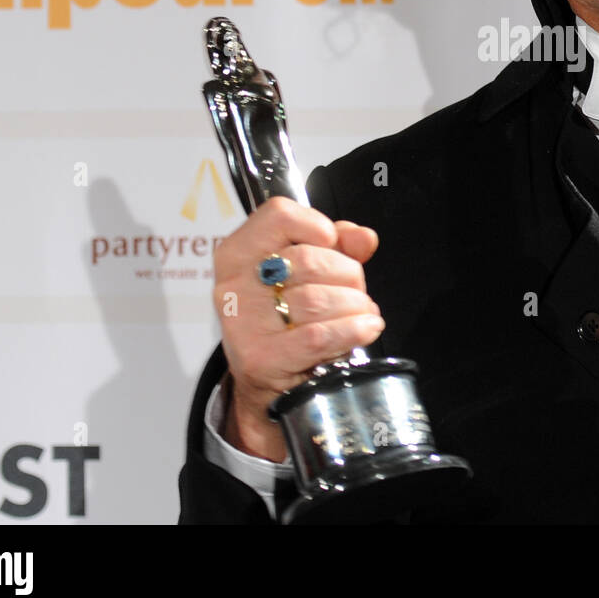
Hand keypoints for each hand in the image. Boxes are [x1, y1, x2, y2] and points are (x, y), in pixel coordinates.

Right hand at [212, 197, 384, 461]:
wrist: (269, 382)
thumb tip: (363, 238)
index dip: (317, 224)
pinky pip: (318, 335)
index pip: (279, 215)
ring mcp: (243, 324)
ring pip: (318, 299)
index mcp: (237, 254)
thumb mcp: (308, 272)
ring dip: (355, 306)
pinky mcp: (260, 359)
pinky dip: (352, 330)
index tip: (331, 242)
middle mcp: (233, 286)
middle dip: (348, 274)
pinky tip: (365, 328)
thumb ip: (338, 245)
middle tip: (355, 290)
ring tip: (362, 313)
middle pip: (309, 260)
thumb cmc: (287, 318)